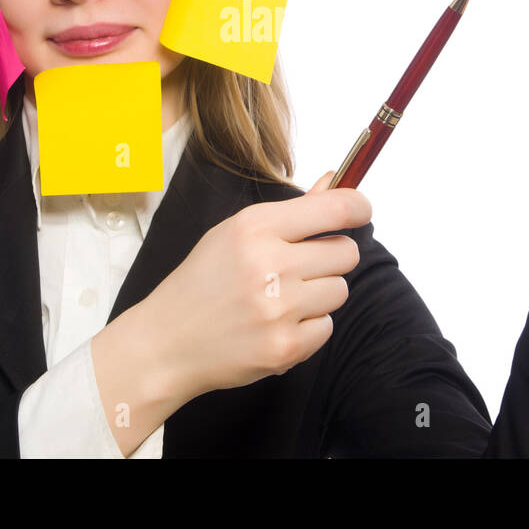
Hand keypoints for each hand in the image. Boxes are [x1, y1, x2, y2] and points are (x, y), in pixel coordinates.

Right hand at [140, 170, 365, 402]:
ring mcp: (278, 308)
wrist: (167, 342)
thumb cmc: (202, 283)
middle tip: (302, 266)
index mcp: (254, 227)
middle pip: (346, 253)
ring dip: (319, 294)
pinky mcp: (285, 347)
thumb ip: (292, 210)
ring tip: (281, 298)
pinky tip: (276, 324)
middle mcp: (269, 264)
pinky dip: (308, 327)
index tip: (362, 210)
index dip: (358, 207)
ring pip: (339, 291)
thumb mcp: (235, 233)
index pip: (334, 209)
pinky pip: (327, 327)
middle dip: (331, 257)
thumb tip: (336, 181)